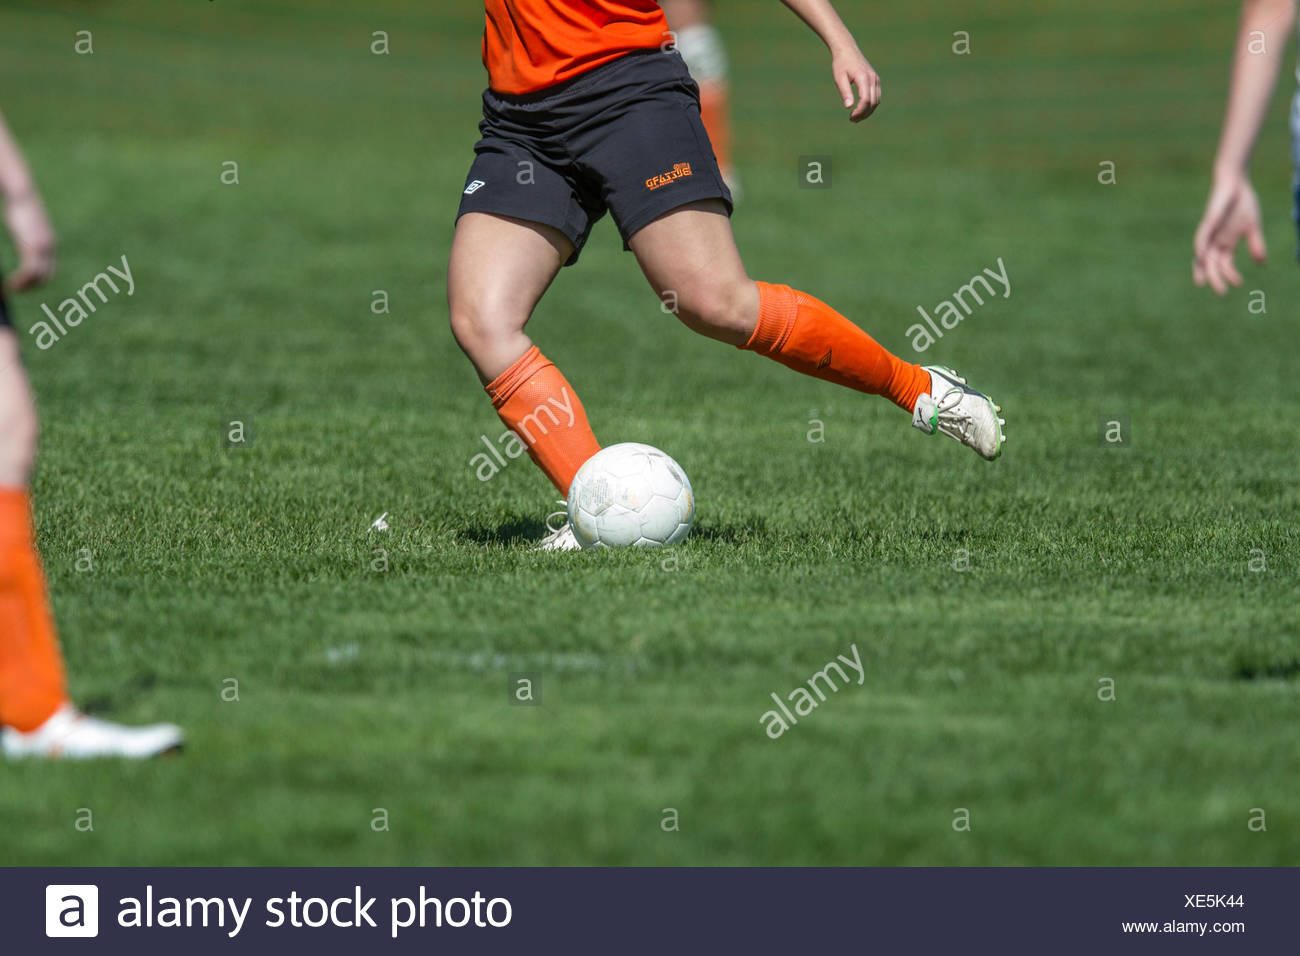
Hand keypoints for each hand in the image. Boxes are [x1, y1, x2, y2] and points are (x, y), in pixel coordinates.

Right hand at [3, 188, 56, 291]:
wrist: (22, 195)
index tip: (24, 284)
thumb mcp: (26, 223)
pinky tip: (9, 285)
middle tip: (15, 290)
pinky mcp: (32, 247)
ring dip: (24, 286)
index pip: (49, 269)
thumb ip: (27, 233)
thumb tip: (23, 236)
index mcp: (49, 243)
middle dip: (31, 286)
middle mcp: (49, 247)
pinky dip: (19, 282)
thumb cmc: (20, 206)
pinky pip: (28, 272)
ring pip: (37, 277)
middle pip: (46, 276)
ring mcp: (42, 248)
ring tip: (10, 289)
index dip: (37, 280)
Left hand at [830, 46, 879, 121]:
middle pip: (873, 103)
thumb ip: (845, 92)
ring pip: (877, 101)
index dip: (859, 111)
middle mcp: (872, 79)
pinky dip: (871, 105)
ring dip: (868, 111)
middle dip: (864, 114)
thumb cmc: (841, 64)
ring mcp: (876, 79)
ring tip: (856, 117)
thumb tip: (848, 107)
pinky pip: (877, 96)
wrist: (847, 50)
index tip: (851, 117)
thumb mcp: (839, 78)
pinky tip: (861, 109)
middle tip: (852, 120)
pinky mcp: (875, 80)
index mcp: (863, 78)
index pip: (866, 100)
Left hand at [1192, 172, 1265, 294]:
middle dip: (1214, 279)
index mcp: (1226, 243)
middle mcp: (1215, 241)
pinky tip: (1201, 257)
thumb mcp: (1253, 227)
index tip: (1239, 283)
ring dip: (1203, 269)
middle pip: (1211, 265)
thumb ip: (1256, 245)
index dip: (1230, 275)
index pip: (1225, 264)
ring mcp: (1209, 233)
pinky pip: (1201, 238)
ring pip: (1202, 256)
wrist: (1236, 183)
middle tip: (1220, 292)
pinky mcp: (1207, 222)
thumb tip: (1261, 263)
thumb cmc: (1243, 204)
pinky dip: (1200, 248)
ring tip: (1203, 282)